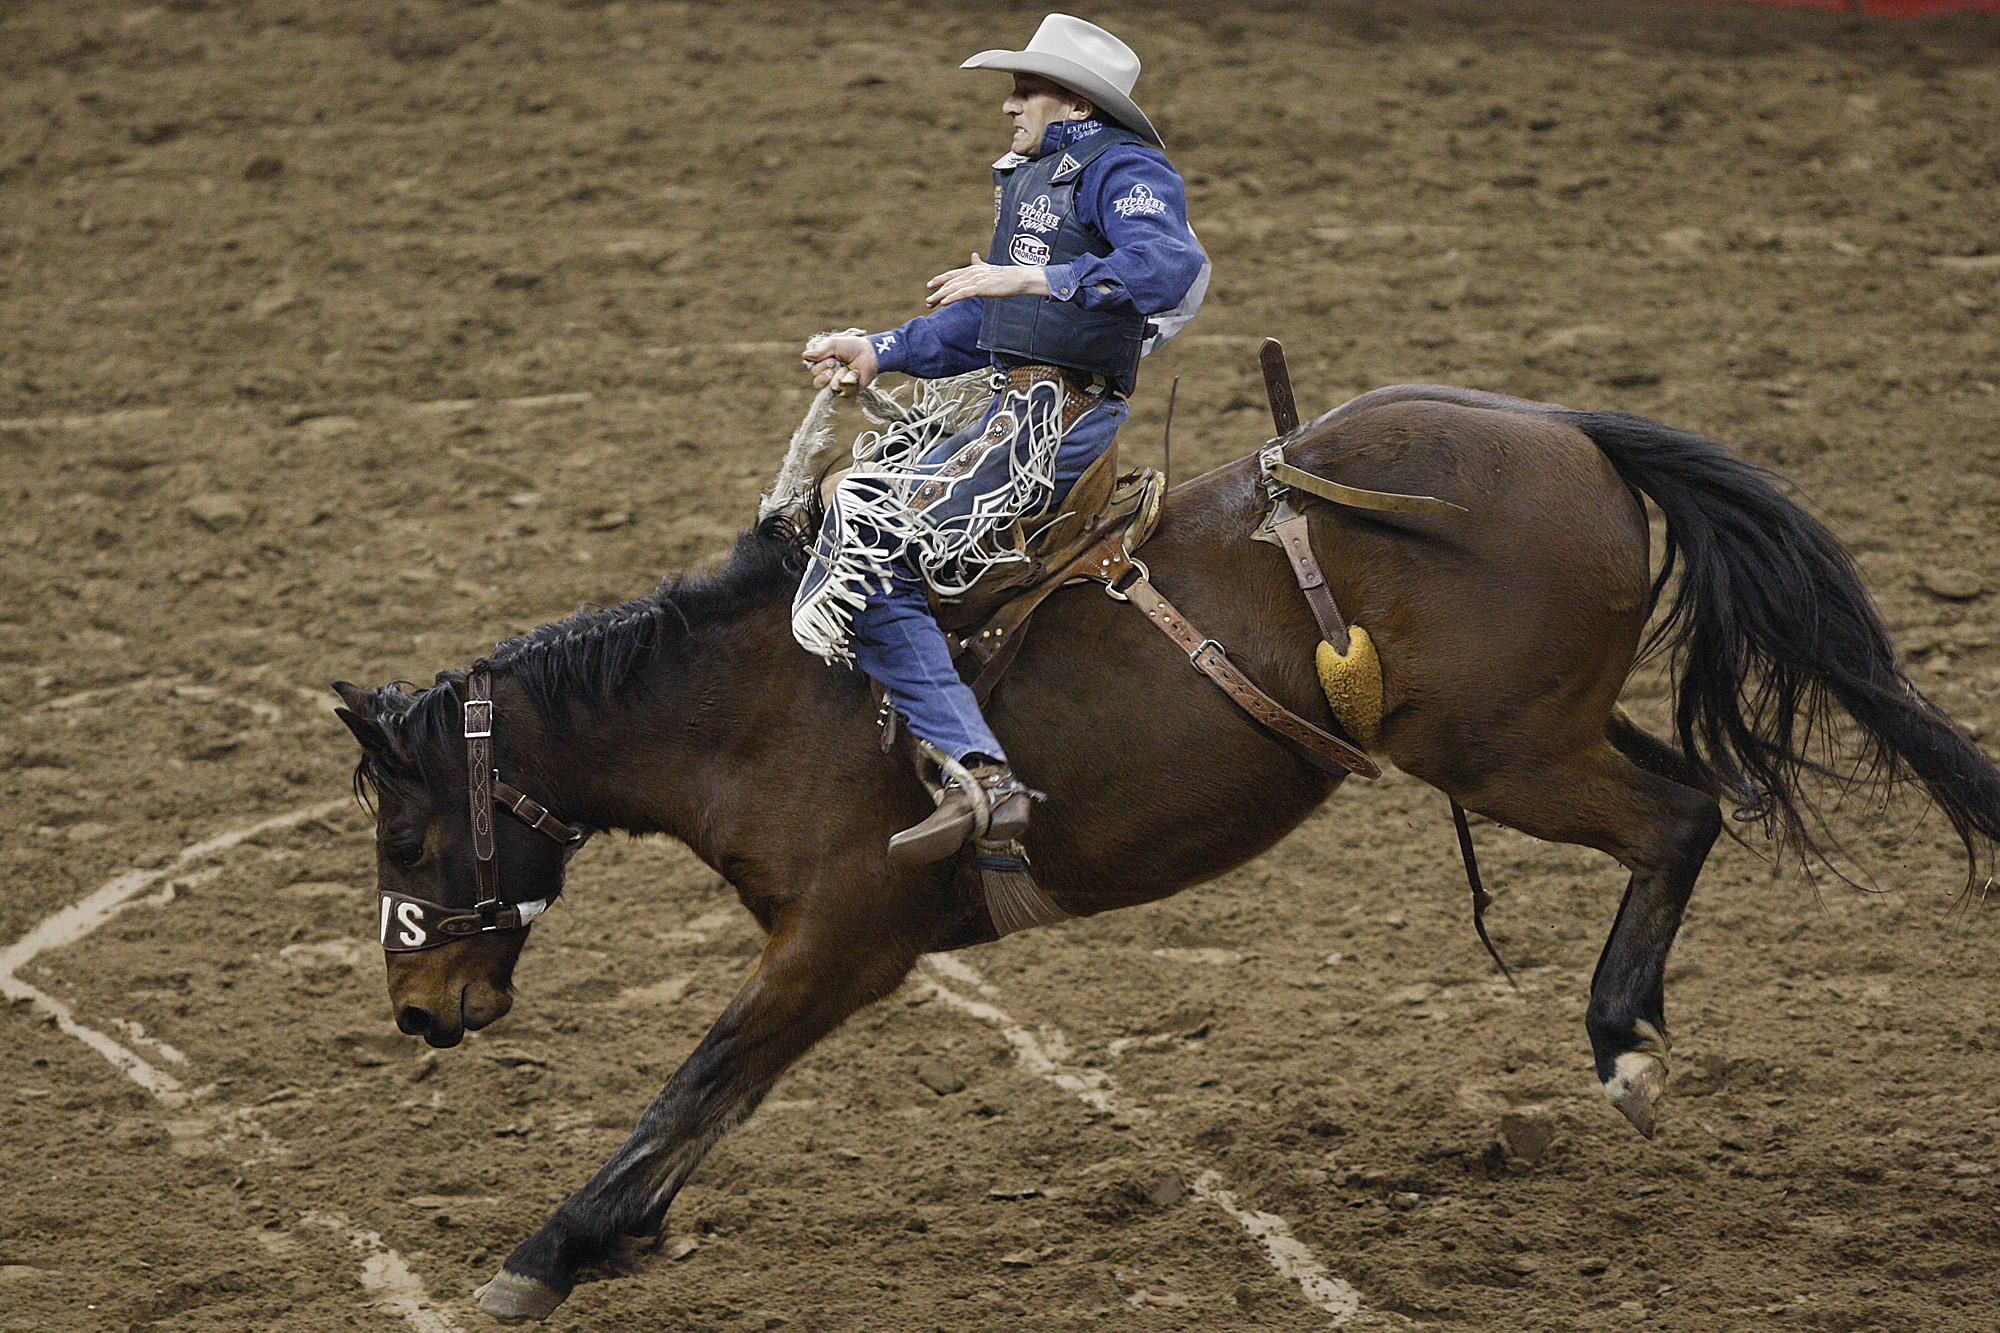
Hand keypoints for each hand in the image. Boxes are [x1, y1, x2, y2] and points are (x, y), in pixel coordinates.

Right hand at [801, 333, 877, 390]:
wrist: (869, 352)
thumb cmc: (850, 347)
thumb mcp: (833, 345)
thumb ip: (819, 351)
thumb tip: (804, 356)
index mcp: (822, 366)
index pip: (814, 372)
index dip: (821, 367)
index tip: (831, 359)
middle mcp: (828, 377)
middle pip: (818, 383)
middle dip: (827, 373)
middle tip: (836, 365)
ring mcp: (839, 386)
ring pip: (833, 387)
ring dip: (842, 374)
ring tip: (849, 367)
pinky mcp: (849, 392)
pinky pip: (845, 391)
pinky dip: (851, 379)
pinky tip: (856, 373)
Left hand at [925, 253, 1050, 307]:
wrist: (1017, 278)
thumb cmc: (1004, 276)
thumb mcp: (988, 269)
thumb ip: (979, 263)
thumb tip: (974, 254)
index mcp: (972, 269)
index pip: (951, 274)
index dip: (939, 279)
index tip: (929, 285)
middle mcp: (971, 273)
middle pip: (949, 283)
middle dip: (937, 292)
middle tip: (928, 302)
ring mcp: (975, 280)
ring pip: (953, 288)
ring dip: (940, 296)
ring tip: (930, 303)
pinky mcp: (980, 288)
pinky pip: (962, 293)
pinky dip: (951, 297)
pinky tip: (944, 302)